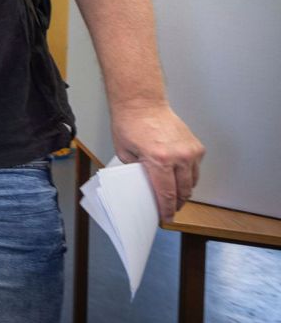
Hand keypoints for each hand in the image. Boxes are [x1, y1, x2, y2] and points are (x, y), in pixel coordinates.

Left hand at [111, 103, 204, 220]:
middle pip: (183, 191)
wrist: (142, 103)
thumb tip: (145, 186)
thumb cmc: (130, 124)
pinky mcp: (196, 146)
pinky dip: (189, 175)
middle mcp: (178, 156)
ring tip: (176, 196)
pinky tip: (179, 177)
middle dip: (177, 203)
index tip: (166, 218)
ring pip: (193, 181)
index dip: (167, 210)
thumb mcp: (125, 154)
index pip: (167, 194)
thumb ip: (138, 172)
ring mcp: (190, 151)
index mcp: (159, 160)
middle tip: (170, 209)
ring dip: (185, 191)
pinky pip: (195, 168)